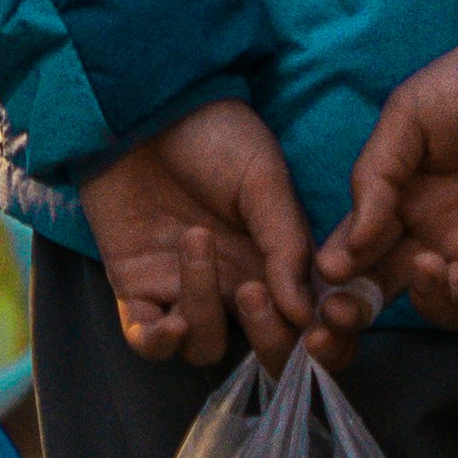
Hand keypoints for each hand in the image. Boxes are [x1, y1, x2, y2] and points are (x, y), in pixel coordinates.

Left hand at [79, 97, 320, 370]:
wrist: (145, 106)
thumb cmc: (213, 133)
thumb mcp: (265, 179)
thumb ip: (287, 245)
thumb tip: (307, 312)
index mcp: (277, 261)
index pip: (309, 323)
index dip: (322, 341)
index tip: (322, 328)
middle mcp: (236, 285)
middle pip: (263, 351)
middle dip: (268, 340)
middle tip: (255, 294)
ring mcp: (184, 291)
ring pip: (206, 346)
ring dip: (205, 308)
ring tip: (197, 241)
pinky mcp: (136, 287)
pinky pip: (147, 341)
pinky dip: (160, 343)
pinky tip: (170, 320)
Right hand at [326, 42, 457, 335]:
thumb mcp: (408, 115)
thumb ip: (375, 176)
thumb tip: (350, 245)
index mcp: (402, 204)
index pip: (359, 254)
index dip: (337, 276)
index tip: (328, 274)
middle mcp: (439, 236)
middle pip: (393, 293)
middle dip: (362, 312)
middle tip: (348, 312)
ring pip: (449, 310)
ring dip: (431, 302)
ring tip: (430, 264)